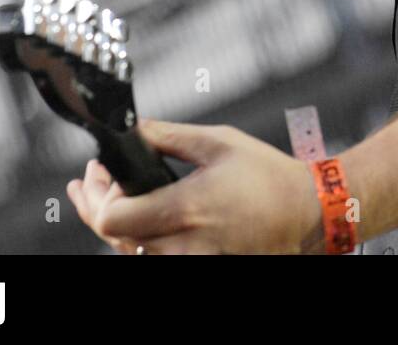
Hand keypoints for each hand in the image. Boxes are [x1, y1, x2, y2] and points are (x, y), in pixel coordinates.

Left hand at [66, 119, 324, 253]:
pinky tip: (136, 221)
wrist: (309, 215)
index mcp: (187, 208)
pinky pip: (158, 259)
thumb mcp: (220, 143)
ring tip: (102, 200)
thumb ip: (170, 136)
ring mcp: (194, 263)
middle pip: (114, 239)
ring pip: (132, 254)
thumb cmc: (269, 176)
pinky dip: (140, 241)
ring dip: (115, 226)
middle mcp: (185, 245)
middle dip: (95, 206)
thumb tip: (134, 129)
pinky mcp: (202, 268)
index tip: (98, 171)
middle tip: (88, 182)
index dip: (96, 195)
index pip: (112, 219)